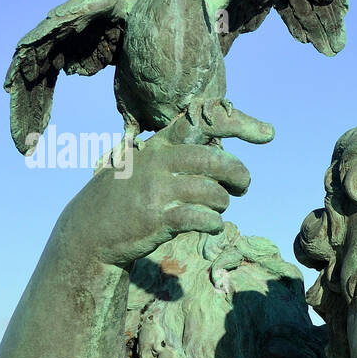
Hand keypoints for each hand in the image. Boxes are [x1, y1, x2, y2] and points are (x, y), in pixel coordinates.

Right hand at [59, 108, 265, 269]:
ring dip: (222, 203)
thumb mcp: (138, 165)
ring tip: (216, 209)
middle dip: (238, 174)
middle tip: (243, 185)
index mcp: (157, 147)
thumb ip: (171, 156)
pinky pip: (202, 218)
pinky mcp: (158, 218)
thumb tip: (216, 154)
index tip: (268, 133)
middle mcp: (158, 163)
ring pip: (212, 192)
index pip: (199, 126)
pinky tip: (211, 225)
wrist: (88, 232)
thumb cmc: (123, 199)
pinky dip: (213, 223)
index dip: (238, 125)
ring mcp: (157, 191)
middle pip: (215, 161)